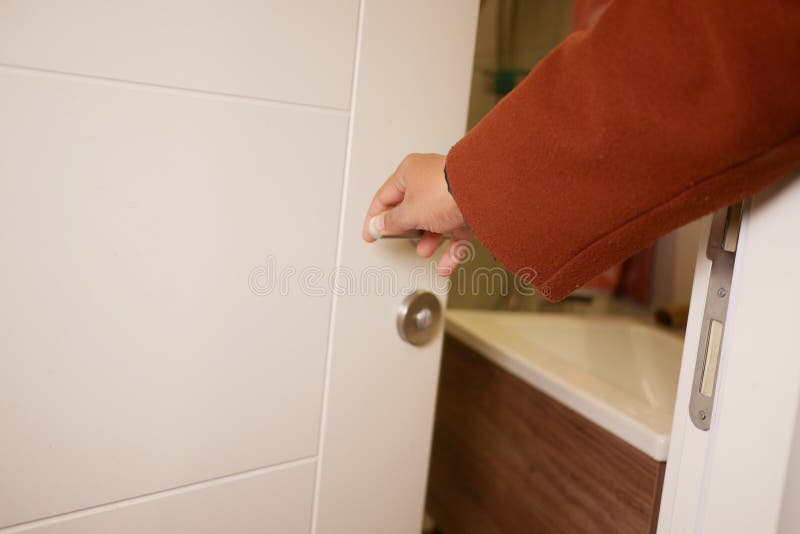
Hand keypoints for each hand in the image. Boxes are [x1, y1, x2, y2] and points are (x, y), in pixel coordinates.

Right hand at [362, 153, 472, 274]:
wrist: (484, 193)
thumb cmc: (446, 190)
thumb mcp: (409, 212)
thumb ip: (391, 222)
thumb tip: (378, 226)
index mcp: (410, 172)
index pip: (385, 196)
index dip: (375, 217)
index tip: (370, 234)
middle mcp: (431, 181)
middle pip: (411, 209)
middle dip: (407, 228)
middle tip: (399, 238)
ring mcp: (451, 195)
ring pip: (435, 222)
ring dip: (428, 240)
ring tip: (424, 251)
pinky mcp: (469, 210)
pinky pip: (456, 234)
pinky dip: (451, 251)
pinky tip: (445, 266)